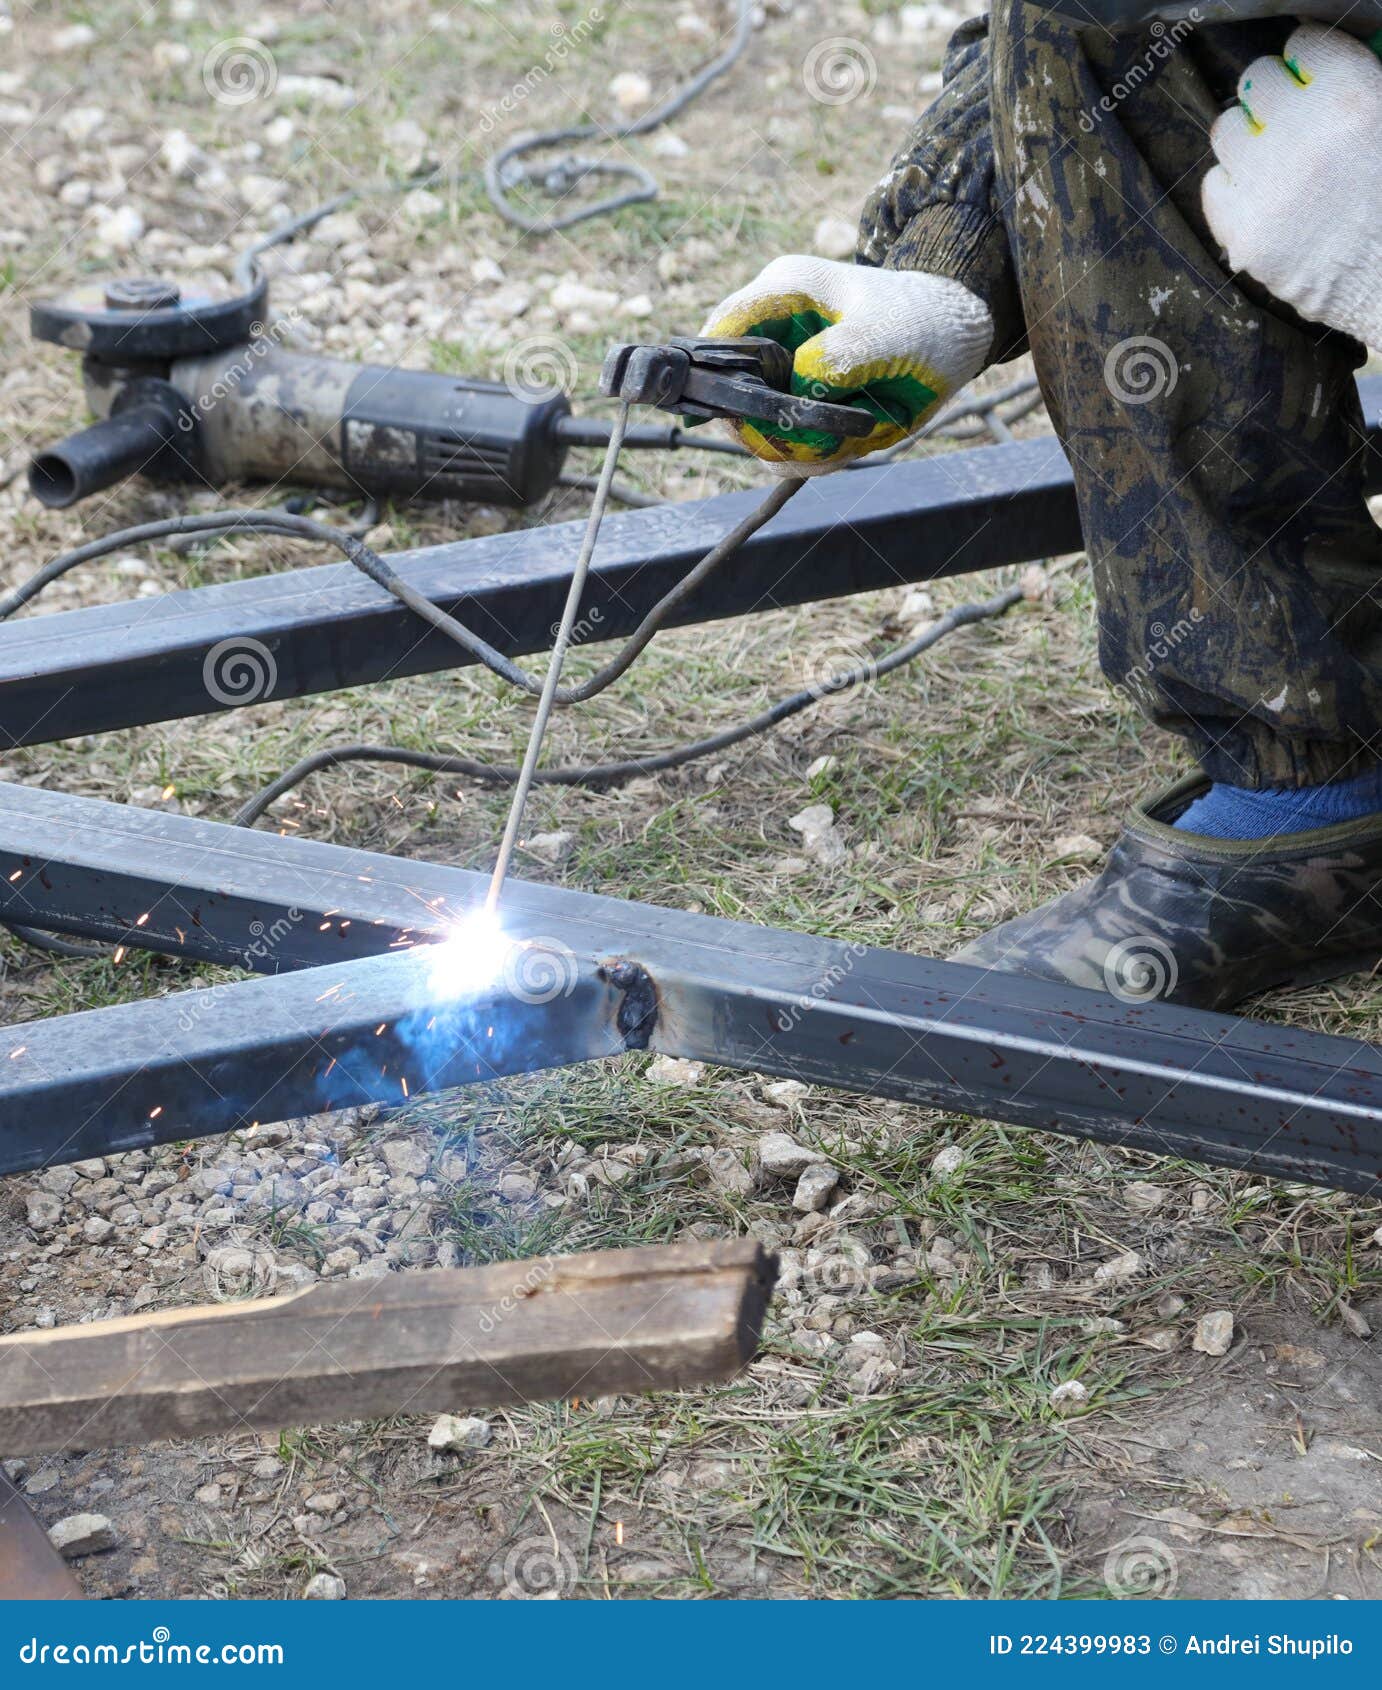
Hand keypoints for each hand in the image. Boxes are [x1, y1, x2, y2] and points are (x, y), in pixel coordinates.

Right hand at [700, 255, 992, 473]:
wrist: (949, 340)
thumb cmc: (920, 321)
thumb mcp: (886, 334)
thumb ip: (839, 358)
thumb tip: (795, 391)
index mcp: (783, 292)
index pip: (721, 333)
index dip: (723, 378)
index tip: (759, 415)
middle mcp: (772, 333)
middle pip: (731, 395)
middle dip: (772, 428)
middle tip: (823, 440)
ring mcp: (780, 373)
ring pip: (756, 431)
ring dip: (799, 449)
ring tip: (850, 439)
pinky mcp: (795, 404)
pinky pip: (784, 446)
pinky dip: (814, 456)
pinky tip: (848, 445)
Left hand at [1203, 25, 1381, 346]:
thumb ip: (1360, 86)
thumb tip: (1315, 70)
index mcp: (1354, 98)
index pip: (1303, 45)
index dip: (1309, 62)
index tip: (1312, 76)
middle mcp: (1304, 137)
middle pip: (1257, 82)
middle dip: (1273, 96)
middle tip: (1290, 117)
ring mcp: (1267, 189)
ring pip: (1227, 130)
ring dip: (1248, 138)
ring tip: (1274, 159)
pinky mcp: (1244, 234)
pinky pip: (1214, 186)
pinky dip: (1233, 187)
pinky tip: (1262, 196)